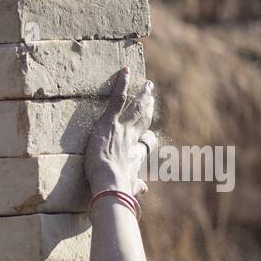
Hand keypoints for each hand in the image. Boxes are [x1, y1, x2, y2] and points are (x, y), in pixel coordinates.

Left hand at [85, 67, 155, 195]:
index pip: (145, 144)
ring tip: (147, 84)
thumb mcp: (128, 189)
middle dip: (147, 107)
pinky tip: (125, 70)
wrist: (110, 184)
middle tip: (151, 96)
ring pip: (135, 107)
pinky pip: (118, 99)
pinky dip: (122, 83)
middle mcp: (131, 140)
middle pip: (143, 120)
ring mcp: (122, 129)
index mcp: (134, 157)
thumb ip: (135, 187)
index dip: (148, 138)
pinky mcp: (110, 122)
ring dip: (141, 94)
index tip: (150, 136)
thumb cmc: (117, 190)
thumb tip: (143, 190)